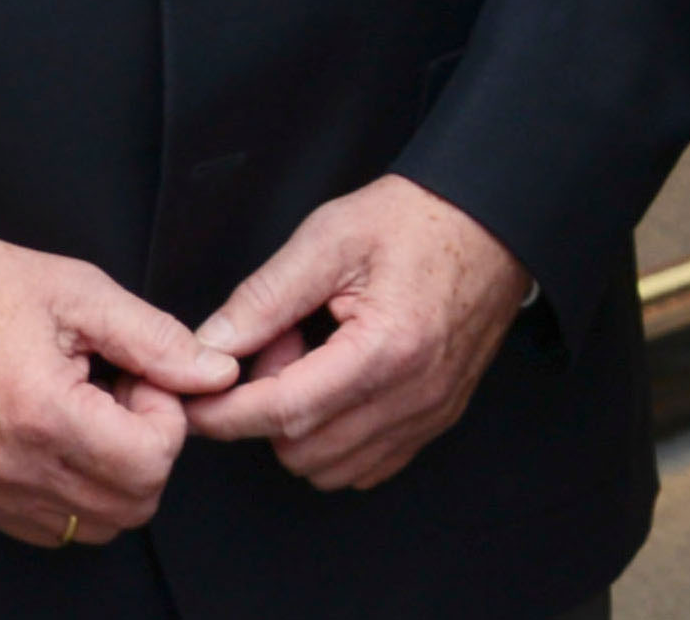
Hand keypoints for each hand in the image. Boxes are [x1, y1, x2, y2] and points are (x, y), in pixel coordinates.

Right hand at [0, 234, 237, 547]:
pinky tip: (60, 437)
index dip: (166, 416)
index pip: (152, 461)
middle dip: (147, 449)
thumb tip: (213, 373)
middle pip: (131, 504)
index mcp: (42, 414)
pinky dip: (72, 494)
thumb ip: (155, 338)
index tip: (142, 377)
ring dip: (112, 477)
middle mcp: (11, 469)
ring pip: (92, 526)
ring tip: (90, 413)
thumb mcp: (77, 292)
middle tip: (121, 394)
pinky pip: (46, 527)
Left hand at [182, 176, 530, 490]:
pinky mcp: (439, 418)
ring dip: (302, 430)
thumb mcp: (329, 239)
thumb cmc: (416, 220)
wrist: (493, 220)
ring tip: (314, 363)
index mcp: (386, 347)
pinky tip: (339, 388)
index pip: (284, 412)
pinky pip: (368, 466)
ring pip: (332, 468)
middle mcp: (414, 393)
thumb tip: (207, 349)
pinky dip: (336, 443)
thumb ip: (263, 299)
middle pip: (302, 450)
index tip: (196, 402)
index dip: (226, 414)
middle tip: (280, 347)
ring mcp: (431, 412)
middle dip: (268, 411)